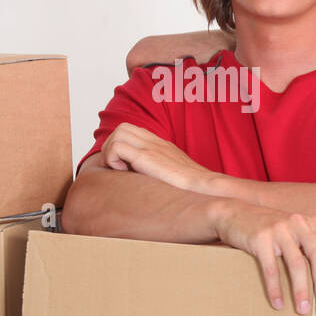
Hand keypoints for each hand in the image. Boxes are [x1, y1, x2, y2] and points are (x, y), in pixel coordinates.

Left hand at [102, 123, 220, 193]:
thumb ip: (160, 170)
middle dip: (113, 147)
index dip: (123, 146)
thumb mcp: (174, 174)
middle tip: (118, 167)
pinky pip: (117, 147)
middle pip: (123, 128)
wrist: (204, 186)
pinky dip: (113, 159)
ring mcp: (151, 147)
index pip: (133, 132)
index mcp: (161, 144)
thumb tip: (145, 180)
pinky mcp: (146, 156)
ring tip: (120, 169)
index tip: (124, 166)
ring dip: (112, 151)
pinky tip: (124, 173)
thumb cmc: (191, 187)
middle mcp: (155, 142)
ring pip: (118, 133)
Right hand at [211, 202, 315, 313]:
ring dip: (301, 290)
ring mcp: (278, 230)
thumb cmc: (273, 227)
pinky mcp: (259, 238)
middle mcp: (299, 223)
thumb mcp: (302, 228)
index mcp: (313, 223)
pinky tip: (278, 303)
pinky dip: (275, 288)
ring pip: (296, 263)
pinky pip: (270, 267)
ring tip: (303, 309)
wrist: (236, 214)